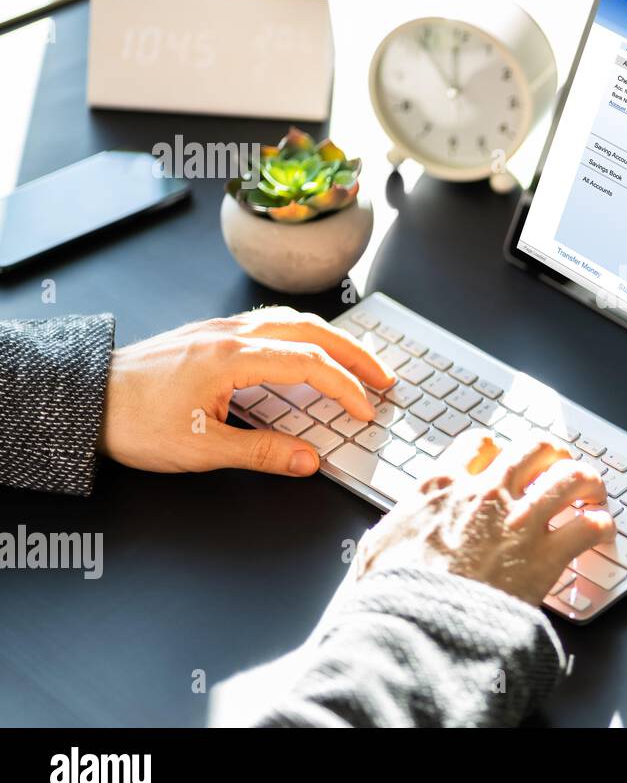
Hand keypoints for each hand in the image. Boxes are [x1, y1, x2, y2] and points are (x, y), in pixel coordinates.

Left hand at [99, 306, 394, 477]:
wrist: (85, 399)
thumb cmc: (134, 422)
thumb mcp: (201, 450)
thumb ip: (262, 454)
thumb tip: (309, 461)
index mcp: (233, 358)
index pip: (310, 365)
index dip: (346, 389)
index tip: (366, 411)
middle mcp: (232, 335)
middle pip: (313, 333)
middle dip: (356, 355)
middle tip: (386, 377)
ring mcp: (221, 329)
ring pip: (294, 321)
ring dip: (334, 340)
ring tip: (358, 362)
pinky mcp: (211, 334)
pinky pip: (272, 322)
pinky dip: (305, 334)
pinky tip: (309, 349)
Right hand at [356, 432, 614, 605]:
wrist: (413, 632)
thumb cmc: (390, 598)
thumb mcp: (376, 553)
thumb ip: (391, 534)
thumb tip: (385, 537)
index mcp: (440, 488)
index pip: (479, 445)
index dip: (499, 451)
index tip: (505, 463)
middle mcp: (484, 494)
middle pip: (535, 449)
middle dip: (553, 456)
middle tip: (558, 470)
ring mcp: (518, 522)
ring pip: (570, 475)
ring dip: (587, 482)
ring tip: (592, 493)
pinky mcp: (545, 556)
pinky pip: (588, 525)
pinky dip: (600, 525)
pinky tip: (600, 533)